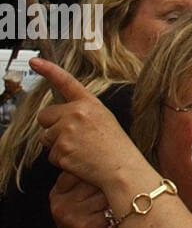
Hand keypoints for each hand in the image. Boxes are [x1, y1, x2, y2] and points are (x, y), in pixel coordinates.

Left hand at [31, 58, 141, 188]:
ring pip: (45, 137)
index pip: (66, 82)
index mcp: (89, 103)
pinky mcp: (61, 149)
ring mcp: (67, 131)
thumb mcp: (103, 119)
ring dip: (56, 145)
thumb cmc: (115, 146)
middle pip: (45, 115)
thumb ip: (81, 113)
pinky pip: (50, 155)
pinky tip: (78, 160)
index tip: (35, 60)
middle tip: (71, 137)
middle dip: (51, 127)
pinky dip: (61, 160)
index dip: (48, 70)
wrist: (121, 167)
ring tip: (79, 150)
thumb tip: (58, 117)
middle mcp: (76, 113)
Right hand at [50, 171, 113, 227]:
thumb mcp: (74, 198)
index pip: (77, 168)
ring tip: (108, 205)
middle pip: (93, 178)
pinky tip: (110, 217)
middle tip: (113, 187)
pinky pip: (109, 208)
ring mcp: (72, 215)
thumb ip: (82, 178)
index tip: (108, 165)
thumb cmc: (84, 218)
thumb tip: (107, 150)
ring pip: (104, 192)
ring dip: (113, 197)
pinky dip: (114, 211)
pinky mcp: (86, 226)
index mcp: (57, 192)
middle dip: (107, 181)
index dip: (96, 166)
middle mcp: (61, 203)